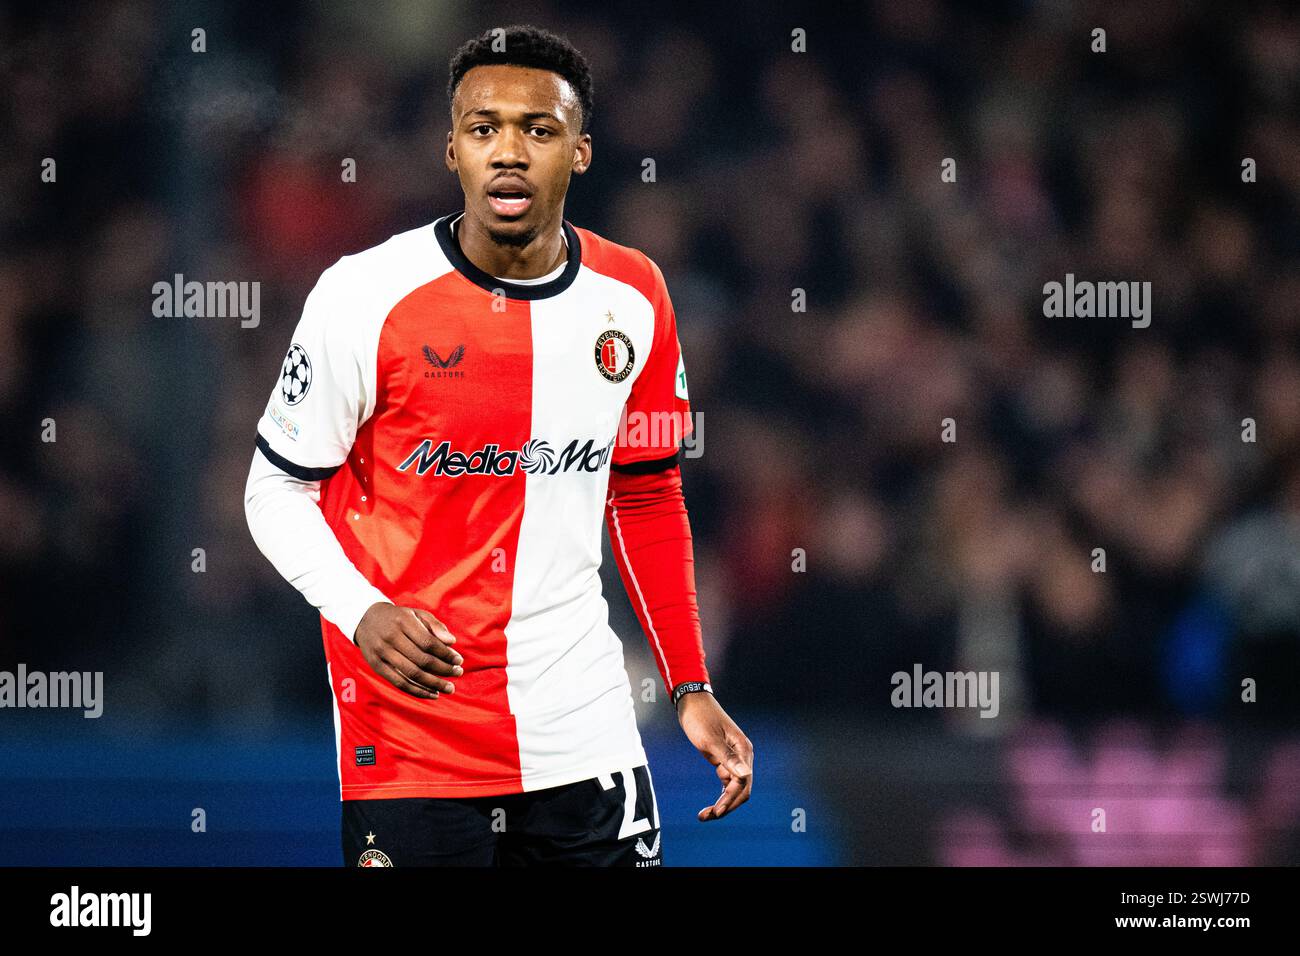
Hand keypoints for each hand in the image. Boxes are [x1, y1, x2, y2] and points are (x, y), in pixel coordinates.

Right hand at [353, 603, 462, 700]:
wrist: (366, 619)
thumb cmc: (399, 618)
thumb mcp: (416, 614)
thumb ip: (435, 626)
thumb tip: (451, 642)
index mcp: (403, 622)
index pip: (428, 642)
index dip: (445, 654)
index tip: (459, 660)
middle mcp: (391, 638)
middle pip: (421, 660)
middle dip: (443, 669)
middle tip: (459, 673)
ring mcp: (382, 653)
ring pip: (411, 674)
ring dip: (433, 684)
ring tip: (449, 688)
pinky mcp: (376, 666)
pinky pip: (399, 683)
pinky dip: (417, 691)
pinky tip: (432, 693)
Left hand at [676, 692, 752, 820]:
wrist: (691, 701)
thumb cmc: (699, 717)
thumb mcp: (709, 739)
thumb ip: (727, 758)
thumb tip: (745, 775)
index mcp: (742, 750)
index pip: (742, 782)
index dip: (730, 799)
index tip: (716, 811)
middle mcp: (742, 756)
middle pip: (741, 789)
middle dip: (727, 805)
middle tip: (706, 817)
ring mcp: (733, 758)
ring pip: (733, 788)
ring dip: (723, 802)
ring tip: (704, 815)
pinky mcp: (723, 759)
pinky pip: (726, 783)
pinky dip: (720, 794)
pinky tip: (710, 806)